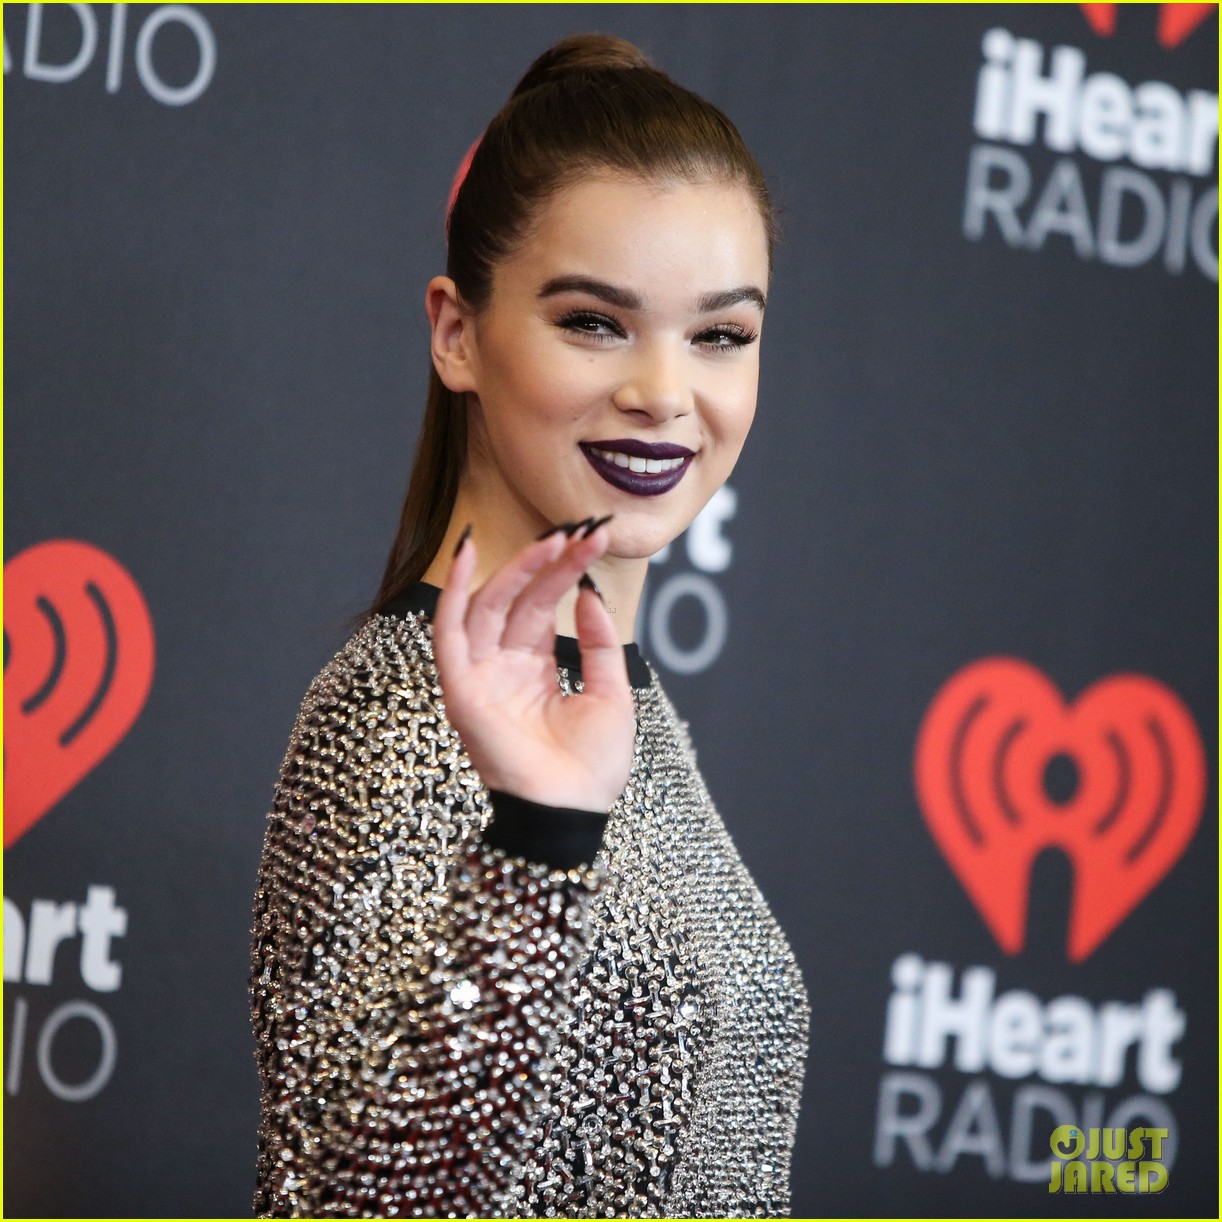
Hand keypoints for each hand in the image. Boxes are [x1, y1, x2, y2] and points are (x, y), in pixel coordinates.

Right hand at [431, 520, 635, 811]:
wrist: (572, 813)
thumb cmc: (591, 767)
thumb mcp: (611, 693)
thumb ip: (599, 644)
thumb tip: (589, 593)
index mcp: (533, 668)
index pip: (544, 604)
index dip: (567, 569)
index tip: (595, 537)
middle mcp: (502, 666)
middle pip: (521, 598)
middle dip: (551, 561)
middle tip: (583, 530)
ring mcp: (480, 676)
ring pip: (489, 605)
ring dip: (518, 567)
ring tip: (555, 538)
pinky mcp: (460, 690)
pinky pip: (448, 632)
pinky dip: (452, 592)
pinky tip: (466, 553)